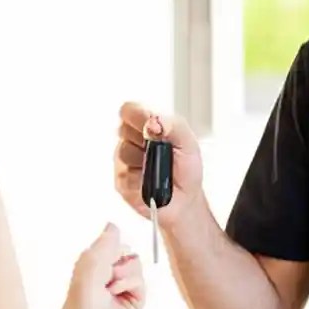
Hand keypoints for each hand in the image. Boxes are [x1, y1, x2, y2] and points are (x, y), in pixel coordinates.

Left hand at [48, 223, 144, 308]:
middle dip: (118, 261)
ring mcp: (127, 288)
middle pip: (132, 254)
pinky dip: (127, 284)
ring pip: (138, 266)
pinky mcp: (136, 301)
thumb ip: (106, 240)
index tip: (105, 257)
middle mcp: (115, 274)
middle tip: (105, 274)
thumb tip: (113, 224)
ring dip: (121, 274)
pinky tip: (115, 293)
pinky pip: (141, 281)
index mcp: (102, 264)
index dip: (115, 249)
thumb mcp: (92, 258)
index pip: (121, 245)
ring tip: (109, 287)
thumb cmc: (82, 293)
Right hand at [113, 102, 204, 227]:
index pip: (130, 110)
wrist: (185, 198)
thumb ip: (173, 125)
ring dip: (146, 161)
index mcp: (147, 124)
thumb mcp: (188, 142)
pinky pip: (126, 175)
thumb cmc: (186, 167)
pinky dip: (143, 179)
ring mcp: (124, 160)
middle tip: (162, 151)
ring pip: (124, 152)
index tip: (152, 128)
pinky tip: (153, 181)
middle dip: (144, 140)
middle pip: (123, 128)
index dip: (138, 116)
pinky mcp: (121, 181)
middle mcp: (132, 140)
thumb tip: (153, 122)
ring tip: (160, 168)